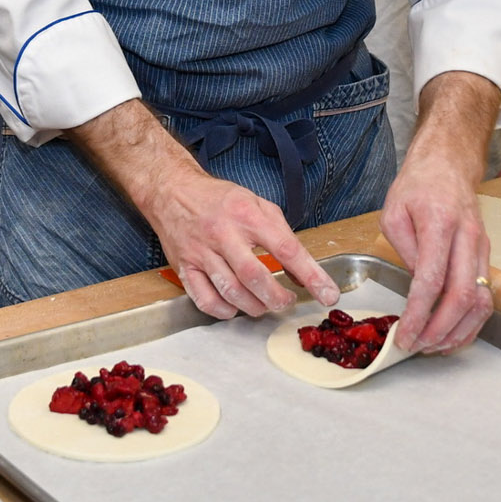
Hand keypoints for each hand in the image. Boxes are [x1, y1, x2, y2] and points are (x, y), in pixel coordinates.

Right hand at [141, 163, 338, 319]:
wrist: (172, 190)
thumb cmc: (219, 199)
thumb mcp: (258, 204)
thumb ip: (282, 235)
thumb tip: (302, 271)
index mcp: (248, 215)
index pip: (286, 248)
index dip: (311, 275)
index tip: (327, 294)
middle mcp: (224, 234)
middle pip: (255, 276)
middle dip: (277, 297)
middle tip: (287, 302)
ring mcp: (201, 252)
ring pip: (230, 291)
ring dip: (254, 306)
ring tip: (265, 305)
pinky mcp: (184, 266)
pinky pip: (204, 299)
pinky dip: (223, 311)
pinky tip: (235, 308)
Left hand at [380, 153, 491, 353]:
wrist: (450, 163)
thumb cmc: (418, 185)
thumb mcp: (393, 212)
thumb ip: (404, 251)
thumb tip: (417, 288)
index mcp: (440, 223)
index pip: (433, 280)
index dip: (419, 314)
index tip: (404, 335)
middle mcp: (468, 238)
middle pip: (463, 296)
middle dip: (440, 329)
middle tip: (417, 346)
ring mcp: (482, 248)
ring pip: (481, 301)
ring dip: (459, 331)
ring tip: (434, 347)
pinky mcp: (486, 256)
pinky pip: (485, 296)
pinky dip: (471, 322)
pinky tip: (452, 334)